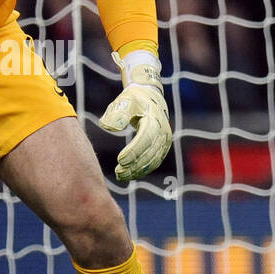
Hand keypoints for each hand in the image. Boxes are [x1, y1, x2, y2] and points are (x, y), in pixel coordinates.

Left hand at [98, 51, 170, 181]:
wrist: (150, 98)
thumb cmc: (133, 100)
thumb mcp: (124, 102)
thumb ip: (116, 114)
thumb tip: (109, 127)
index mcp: (154, 119)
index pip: (145, 138)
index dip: (134, 151)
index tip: (120, 160)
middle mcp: (163, 131)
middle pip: (150, 152)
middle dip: (134, 164)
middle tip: (118, 172)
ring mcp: (165, 141)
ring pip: (152, 160)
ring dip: (137, 170)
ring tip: (120, 175)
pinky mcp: (163, 148)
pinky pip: (153, 162)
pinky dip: (142, 170)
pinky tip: (128, 174)